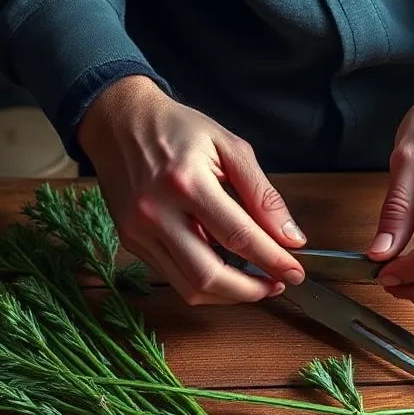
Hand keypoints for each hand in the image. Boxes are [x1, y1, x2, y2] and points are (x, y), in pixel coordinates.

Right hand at [77, 75, 305, 304]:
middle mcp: (156, 212)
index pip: (238, 236)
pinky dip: (205, 282)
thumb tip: (290, 237)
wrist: (117, 120)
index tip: (295, 271)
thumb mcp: (229, 147)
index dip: (272, 260)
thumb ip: (262, 194)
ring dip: (229, 294)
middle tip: (276, 284)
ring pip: (189, 287)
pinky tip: (225, 269)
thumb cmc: (175, 128)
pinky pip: (173, 277)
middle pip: (209, 276)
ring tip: (255, 282)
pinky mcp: (131, 242)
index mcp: (185, 182)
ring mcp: (139, 231)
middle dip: (250, 290)